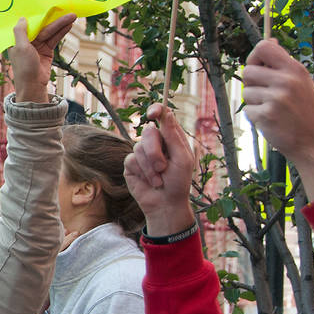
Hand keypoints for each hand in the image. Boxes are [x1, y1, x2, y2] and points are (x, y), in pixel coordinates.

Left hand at [10, 14, 75, 102]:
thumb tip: (22, 18)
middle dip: (55, 20)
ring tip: (72, 16)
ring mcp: (38, 45)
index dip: (38, 15)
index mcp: (17, 39)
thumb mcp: (20, 48)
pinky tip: (69, 25)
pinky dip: (61, 32)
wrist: (33, 85)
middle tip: (68, 11)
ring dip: (61, 25)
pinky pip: (54, 39)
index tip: (46, 5)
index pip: (29, 23)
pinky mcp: (46, 50)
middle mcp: (27, 40)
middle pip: (42, 27)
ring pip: (50, 32)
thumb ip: (20, 32)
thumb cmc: (24, 67)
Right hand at [124, 104, 196, 236]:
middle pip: (149, 132)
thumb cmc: (179, 181)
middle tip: (163, 166)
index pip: (163, 117)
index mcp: (171, 138)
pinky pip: (131, 160)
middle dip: (155, 150)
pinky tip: (149, 181)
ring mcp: (142, 153)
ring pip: (138, 147)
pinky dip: (142, 172)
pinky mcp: (131, 164)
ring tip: (159, 179)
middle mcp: (156, 143)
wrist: (165, 203)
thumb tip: (166, 113)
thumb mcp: (182, 158)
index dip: (157, 111)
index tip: (152, 113)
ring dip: (150, 166)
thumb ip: (173, 136)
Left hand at [243, 38, 313, 200]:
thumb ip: (283, 64)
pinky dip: (256, 116)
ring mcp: (276, 98)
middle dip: (252, 83)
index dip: (254, 56)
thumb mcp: (302, 82)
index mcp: (295, 70)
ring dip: (255, 101)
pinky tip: (272, 120)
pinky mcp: (266, 115)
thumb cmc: (305, 111)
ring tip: (274, 109)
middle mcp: (286, 81)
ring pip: (246, 92)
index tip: (257, 65)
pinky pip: (248, 109)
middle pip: (248, 71)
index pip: (264, 47)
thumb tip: (269, 40)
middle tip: (267, 94)